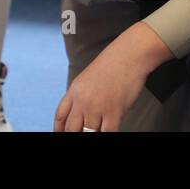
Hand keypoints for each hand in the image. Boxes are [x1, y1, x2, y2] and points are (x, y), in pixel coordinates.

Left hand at [53, 23, 167, 131]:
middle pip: (71, 129)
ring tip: (98, 128)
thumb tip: (80, 113)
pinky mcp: (113, 112)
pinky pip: (106, 133)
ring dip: (93, 132)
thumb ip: (81, 95)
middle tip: (82, 132)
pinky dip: (107, 133)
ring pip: (88, 133)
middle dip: (75, 133)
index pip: (60, 116)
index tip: (62, 133)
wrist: (130, 55)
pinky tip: (109, 129)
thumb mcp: (88, 76)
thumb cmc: (113, 62)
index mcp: (74, 90)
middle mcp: (82, 101)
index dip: (59, 129)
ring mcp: (97, 108)